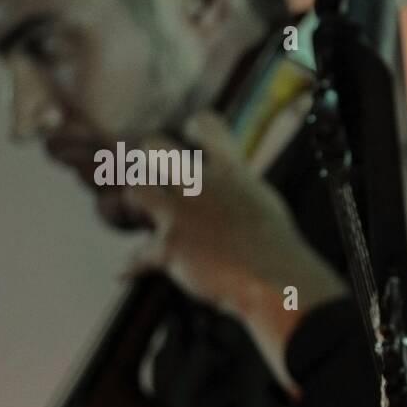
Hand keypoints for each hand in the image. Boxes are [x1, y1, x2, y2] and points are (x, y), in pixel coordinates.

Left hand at [120, 111, 347, 397]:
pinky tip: (130, 271)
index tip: (190, 139)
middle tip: (157, 180)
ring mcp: (182, 214)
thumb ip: (238, 186)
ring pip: (135, 190)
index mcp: (231, 170)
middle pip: (154, 146)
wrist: (273, 282)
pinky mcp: (169, 246)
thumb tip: (230, 182)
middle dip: (149, 161)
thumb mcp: (263, 202)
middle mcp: (202, 183)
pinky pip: (139, 254)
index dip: (194, 128)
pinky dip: (136, 264)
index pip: (206, 124)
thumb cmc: (276, 246)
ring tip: (147, 221)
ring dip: (136, 205)